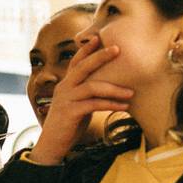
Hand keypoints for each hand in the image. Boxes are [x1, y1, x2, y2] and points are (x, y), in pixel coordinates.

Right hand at [28, 37, 132, 164]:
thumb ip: (87, 94)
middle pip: (83, 67)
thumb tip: (107, 87)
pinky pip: (94, 104)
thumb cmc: (68, 124)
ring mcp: (66, 99)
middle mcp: (64, 88)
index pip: (76, 62)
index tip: (98, 37)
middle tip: (118, 49)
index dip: (86, 49)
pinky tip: (124, 107)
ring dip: (114, 88)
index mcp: (66, 84)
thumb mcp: (77, 104)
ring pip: (92, 86)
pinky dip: (110, 104)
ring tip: (130, 92)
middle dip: (100, 56)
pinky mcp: (70, 112)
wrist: (52, 145)